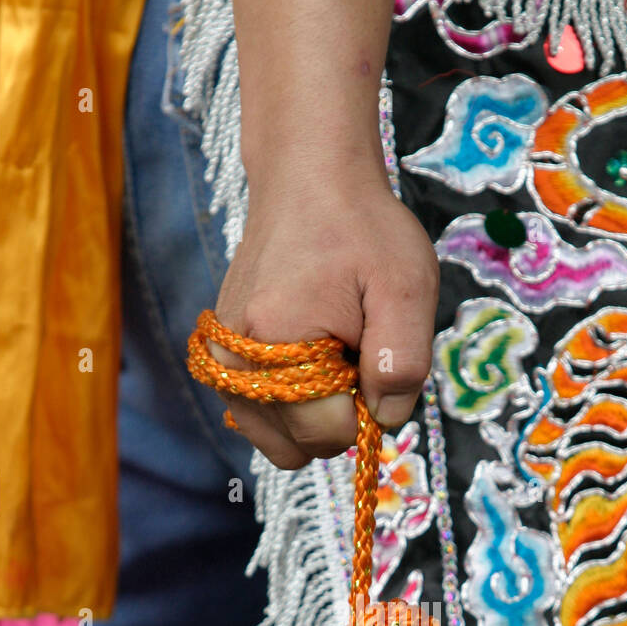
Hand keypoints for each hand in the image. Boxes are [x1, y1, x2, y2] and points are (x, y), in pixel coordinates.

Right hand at [206, 168, 439, 468]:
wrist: (307, 180)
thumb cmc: (362, 229)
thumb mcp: (406, 288)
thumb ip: (403, 364)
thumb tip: (384, 422)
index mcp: (276, 343)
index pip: (330, 433)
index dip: (367, 405)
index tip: (372, 352)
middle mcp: (234, 362)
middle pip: (303, 445)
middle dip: (340, 413)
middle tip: (353, 348)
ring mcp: (221, 364)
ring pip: (280, 443)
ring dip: (315, 415)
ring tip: (331, 350)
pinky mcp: (220, 362)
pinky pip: (263, 421)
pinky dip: (293, 406)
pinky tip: (308, 356)